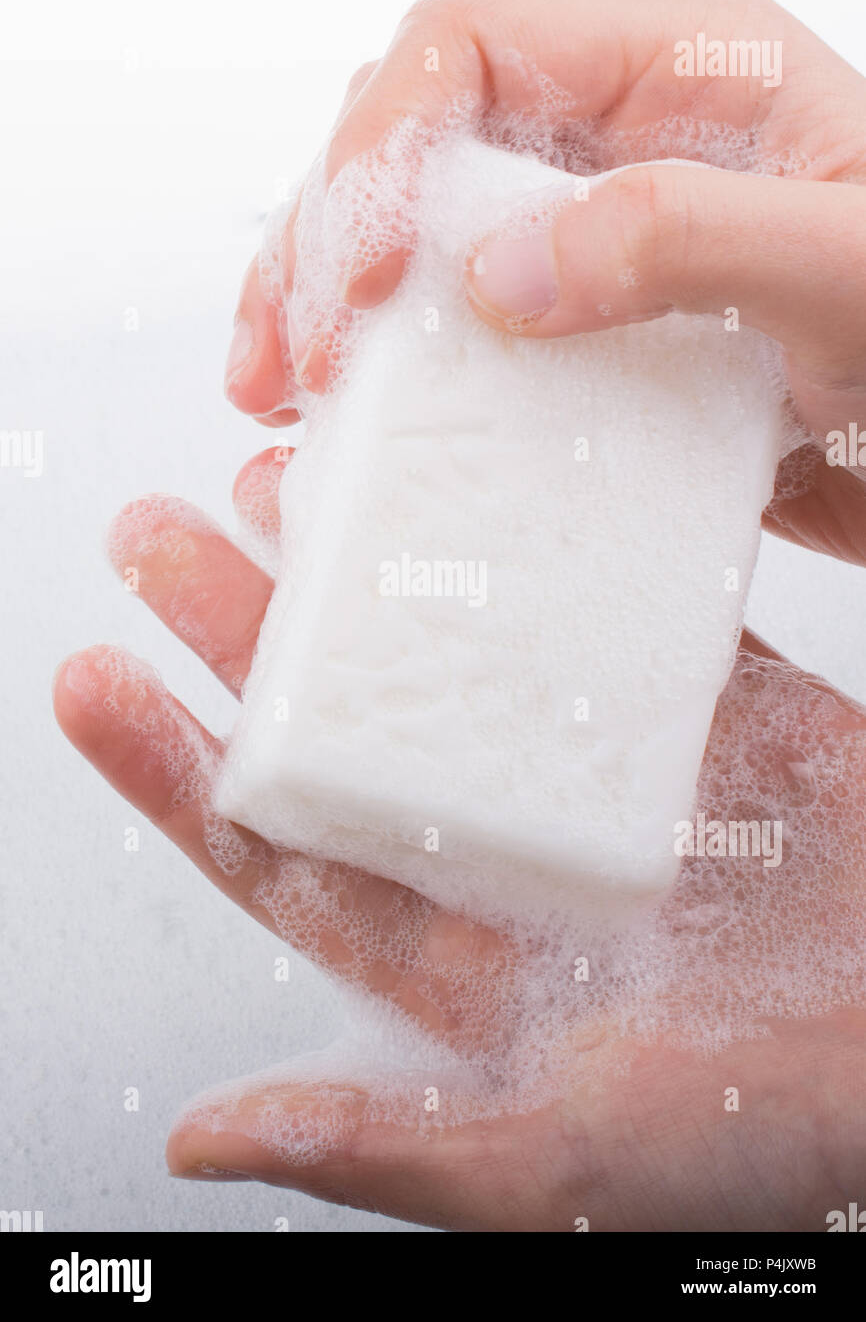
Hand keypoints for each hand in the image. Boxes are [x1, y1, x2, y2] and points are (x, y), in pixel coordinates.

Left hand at [54, 455, 865, 1229]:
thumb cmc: (764, 1139)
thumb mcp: (562, 1161)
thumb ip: (388, 1142)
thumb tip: (203, 1141)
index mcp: (460, 955)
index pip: (287, 851)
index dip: (181, 769)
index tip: (93, 677)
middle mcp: (510, 854)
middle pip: (350, 727)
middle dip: (248, 629)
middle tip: (159, 531)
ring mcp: (609, 774)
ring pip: (461, 656)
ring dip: (372, 572)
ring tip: (286, 484)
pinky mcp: (712, 719)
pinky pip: (619, 620)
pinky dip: (560, 553)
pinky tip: (492, 484)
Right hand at [225, 0, 865, 565]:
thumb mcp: (843, 265)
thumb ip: (682, 238)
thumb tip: (500, 276)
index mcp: (678, 69)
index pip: (466, 50)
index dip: (384, 150)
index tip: (371, 281)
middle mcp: (618, 141)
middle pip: (413, 142)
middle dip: (326, 239)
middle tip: (289, 357)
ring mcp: (596, 241)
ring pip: (422, 239)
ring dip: (335, 306)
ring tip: (283, 392)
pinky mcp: (592, 334)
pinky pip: (469, 334)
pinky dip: (404, 375)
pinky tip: (363, 422)